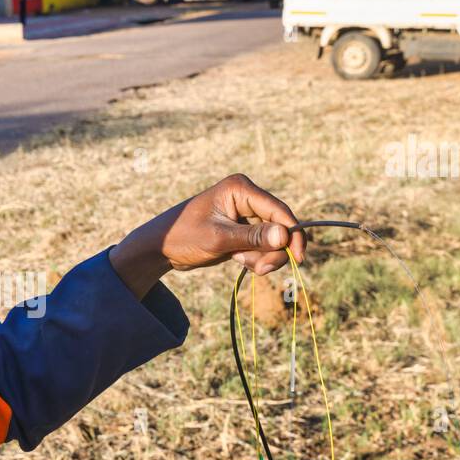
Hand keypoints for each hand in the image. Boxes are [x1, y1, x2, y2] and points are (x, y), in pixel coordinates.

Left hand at [109, 174, 305, 298]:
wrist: (161, 248)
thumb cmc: (183, 237)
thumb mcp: (218, 239)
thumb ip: (252, 238)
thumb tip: (285, 235)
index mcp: (240, 189)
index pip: (278, 210)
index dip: (292, 234)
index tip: (298, 258)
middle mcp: (246, 197)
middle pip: (279, 226)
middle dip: (273, 251)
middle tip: (260, 271)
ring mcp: (245, 214)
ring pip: (273, 239)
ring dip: (263, 257)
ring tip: (244, 265)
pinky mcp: (242, 229)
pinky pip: (262, 246)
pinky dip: (256, 258)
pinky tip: (240, 262)